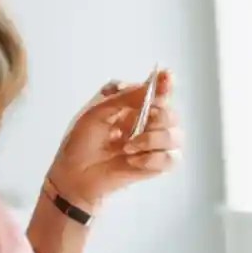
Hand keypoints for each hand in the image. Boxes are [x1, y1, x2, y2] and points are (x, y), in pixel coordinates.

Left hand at [45, 71, 182, 210]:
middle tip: (136, 128)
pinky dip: (153, 159)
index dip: (165, 84)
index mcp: (134, 107)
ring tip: (128, 149)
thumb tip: (148, 87)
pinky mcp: (156, 166)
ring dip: (153, 141)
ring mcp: (155, 146)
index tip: (166, 77)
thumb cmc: (81, 143)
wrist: (75, 175)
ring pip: (176, 137)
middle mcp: (148, 124)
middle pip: (172, 115)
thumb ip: (124, 99)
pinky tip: (133, 162)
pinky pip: (171, 159)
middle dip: (158, 118)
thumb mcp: (97, 113)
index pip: (157, 92)